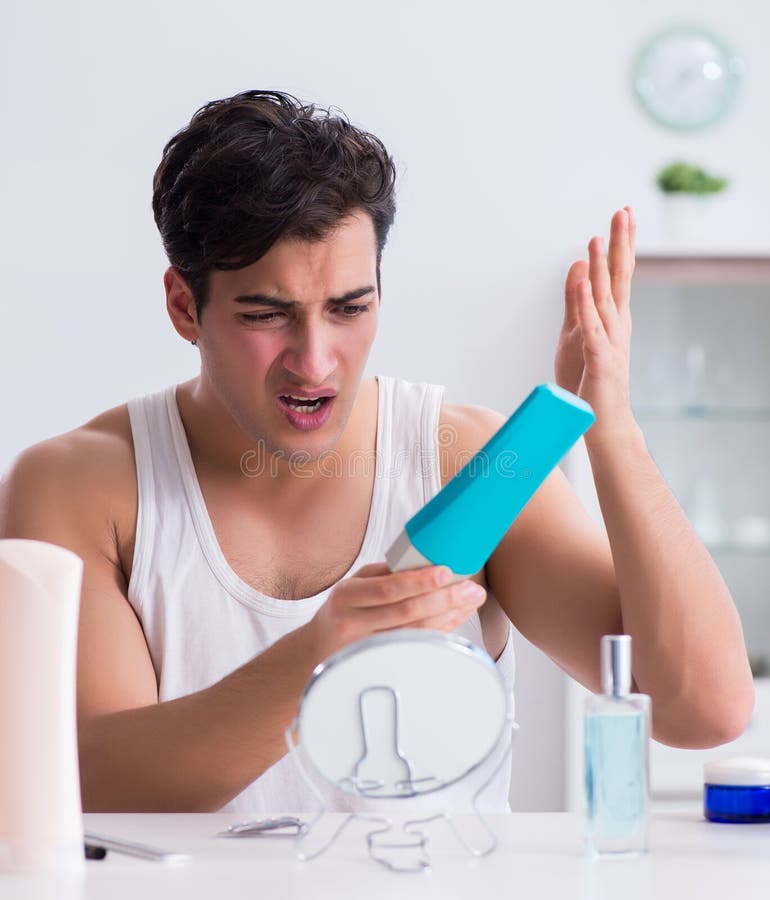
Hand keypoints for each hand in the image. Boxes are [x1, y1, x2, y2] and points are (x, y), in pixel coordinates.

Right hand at [305, 563, 486, 660]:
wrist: (317, 650)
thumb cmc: (342, 610)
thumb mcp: (353, 586)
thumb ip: (383, 575)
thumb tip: (424, 563)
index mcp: (347, 596)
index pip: (387, 588)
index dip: (419, 581)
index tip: (446, 570)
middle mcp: (353, 623)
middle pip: (406, 612)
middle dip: (444, 599)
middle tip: (471, 588)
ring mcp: (366, 648)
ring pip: (415, 632)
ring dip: (449, 615)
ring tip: (472, 600)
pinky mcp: (379, 663)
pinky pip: (416, 646)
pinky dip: (440, 631)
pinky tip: (456, 618)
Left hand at [554, 207, 636, 438]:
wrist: (605, 422)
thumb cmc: (591, 380)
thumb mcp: (577, 333)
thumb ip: (575, 301)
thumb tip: (577, 266)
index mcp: (614, 317)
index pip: (620, 273)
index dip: (622, 243)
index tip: (625, 212)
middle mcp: (617, 324)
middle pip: (619, 277)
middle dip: (620, 243)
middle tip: (624, 210)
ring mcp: (610, 341)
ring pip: (604, 298)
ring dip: (599, 267)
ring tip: (595, 238)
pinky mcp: (599, 359)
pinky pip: (591, 328)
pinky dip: (585, 305)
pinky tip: (583, 283)